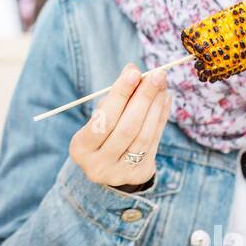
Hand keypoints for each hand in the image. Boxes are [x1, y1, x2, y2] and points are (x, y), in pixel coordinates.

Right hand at [69, 64, 171, 187]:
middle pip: (127, 128)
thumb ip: (114, 97)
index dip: (120, 95)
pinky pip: (154, 142)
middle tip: (157, 75)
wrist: (107, 168)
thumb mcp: (99, 117)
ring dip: (156, 107)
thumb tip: (133, 71)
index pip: (104, 119)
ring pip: (143, 136)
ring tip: (162, 85)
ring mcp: (120, 172)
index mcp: (81, 148)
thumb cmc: (100, 134)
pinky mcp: (140, 174)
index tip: (135, 73)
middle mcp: (99, 164)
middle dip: (143, 98)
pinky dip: (161, 118)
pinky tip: (164, 100)